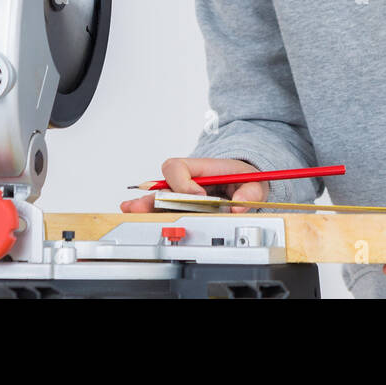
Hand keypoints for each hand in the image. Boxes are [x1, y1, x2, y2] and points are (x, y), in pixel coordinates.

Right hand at [119, 157, 265, 213]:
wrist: (245, 181)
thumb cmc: (244, 177)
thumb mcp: (254, 181)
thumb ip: (250, 192)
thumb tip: (238, 205)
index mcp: (201, 168)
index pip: (179, 168)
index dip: (184, 184)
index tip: (197, 197)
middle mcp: (186, 179)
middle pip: (162, 184)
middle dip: (153, 197)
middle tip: (142, 206)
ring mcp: (181, 193)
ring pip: (158, 198)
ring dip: (146, 205)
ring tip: (131, 210)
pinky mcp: (181, 206)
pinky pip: (162, 208)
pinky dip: (151, 213)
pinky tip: (136, 217)